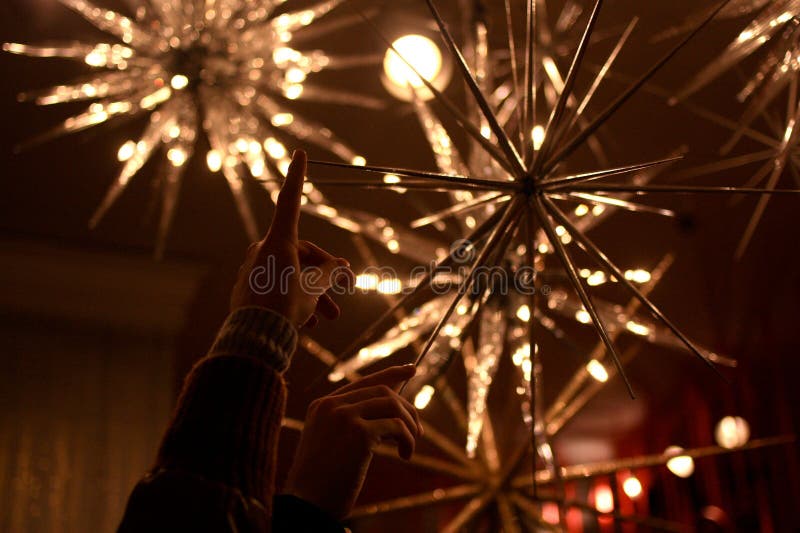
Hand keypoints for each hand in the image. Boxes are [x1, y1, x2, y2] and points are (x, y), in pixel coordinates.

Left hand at [230, 150, 353, 327]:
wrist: (253, 337)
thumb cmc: (286, 306)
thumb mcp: (315, 288)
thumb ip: (330, 272)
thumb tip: (339, 266)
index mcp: (278, 241)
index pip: (291, 201)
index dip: (297, 177)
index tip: (299, 153)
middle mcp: (262, 250)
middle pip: (301, 254)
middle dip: (324, 276)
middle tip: (344, 294)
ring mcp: (252, 270)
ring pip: (291, 275)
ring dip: (312, 295)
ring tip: (327, 318)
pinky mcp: (246, 290)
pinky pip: (276, 289)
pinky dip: (293, 301)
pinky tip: (306, 324)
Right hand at [285, 365, 422, 518]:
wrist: (306, 505)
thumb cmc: (321, 482)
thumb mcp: (331, 444)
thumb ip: (352, 424)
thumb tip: (392, 413)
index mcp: (322, 406)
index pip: (364, 381)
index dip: (391, 373)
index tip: (412, 369)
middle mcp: (332, 405)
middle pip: (383, 391)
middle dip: (407, 408)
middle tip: (418, 431)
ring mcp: (344, 416)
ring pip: (392, 404)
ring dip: (409, 425)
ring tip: (410, 446)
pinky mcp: (358, 433)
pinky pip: (396, 426)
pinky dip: (407, 440)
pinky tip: (405, 456)